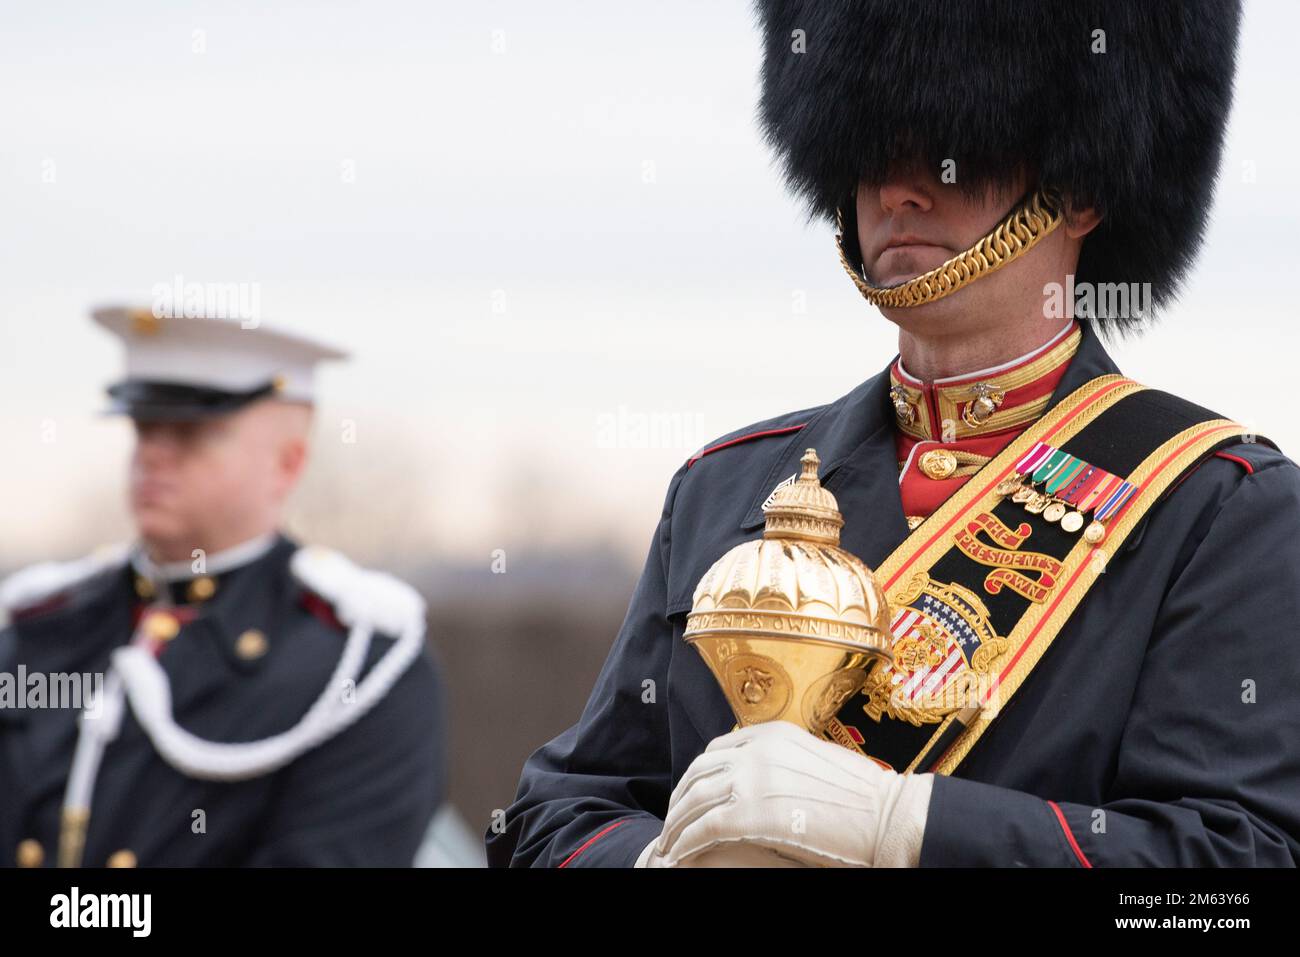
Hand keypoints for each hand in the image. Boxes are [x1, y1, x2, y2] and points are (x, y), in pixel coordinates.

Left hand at [635, 720, 932, 867]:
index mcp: (772, 733)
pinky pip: (703, 828)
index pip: (717, 749)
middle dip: (681, 797)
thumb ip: (784, 764)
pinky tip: (681, 855)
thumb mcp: (816, 761)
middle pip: (699, 771)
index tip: (692, 792)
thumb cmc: (865, 797)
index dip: (699, 773)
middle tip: (674, 820)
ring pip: (694, 800)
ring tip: (671, 843)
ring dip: (677, 824)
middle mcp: (756, 749)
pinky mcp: (748, 814)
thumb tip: (767, 781)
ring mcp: (751, 779)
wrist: (888, 816)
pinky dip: (686, 842)